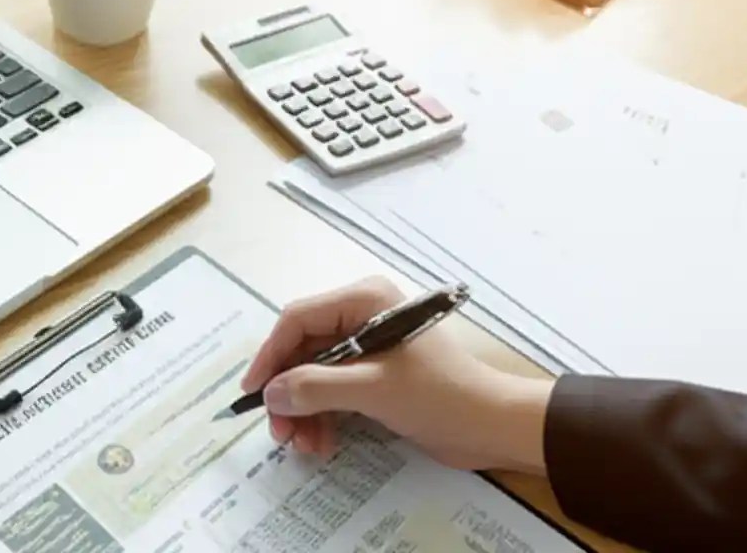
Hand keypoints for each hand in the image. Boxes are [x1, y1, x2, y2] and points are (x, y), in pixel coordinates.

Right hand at [241, 276, 551, 473]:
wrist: (492, 424)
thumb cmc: (440, 395)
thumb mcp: (373, 390)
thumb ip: (316, 388)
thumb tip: (271, 394)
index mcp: (363, 300)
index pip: (298, 320)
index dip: (271, 356)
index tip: (254, 393)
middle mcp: (362, 314)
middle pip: (303, 349)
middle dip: (289, 392)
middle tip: (280, 432)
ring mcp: (369, 344)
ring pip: (315, 373)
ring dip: (304, 410)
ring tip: (305, 446)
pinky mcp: (376, 372)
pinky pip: (334, 388)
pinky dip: (323, 415)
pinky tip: (323, 442)